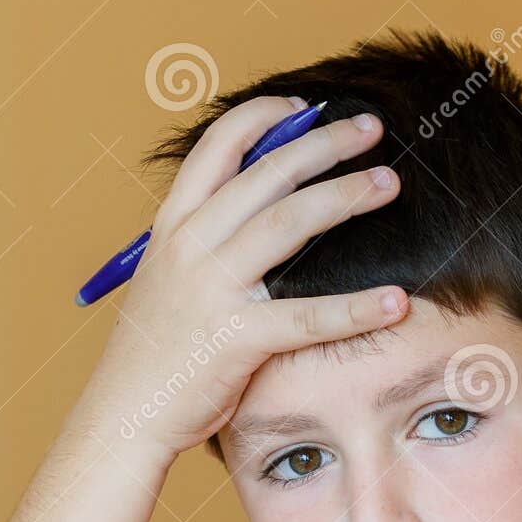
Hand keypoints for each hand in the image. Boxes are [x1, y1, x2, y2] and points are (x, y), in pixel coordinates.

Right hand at [80, 96, 406, 461]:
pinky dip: (356, 308)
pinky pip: (308, 317)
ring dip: (345, 197)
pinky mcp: (237, 339)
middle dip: (324, 145)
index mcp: (173, 226)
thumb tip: (257, 212)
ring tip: (388, 185)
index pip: (218, 147)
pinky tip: (395, 300)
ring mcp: (213, 289)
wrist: (126, 413)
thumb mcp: (168, 279)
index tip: (306, 109)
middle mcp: (191, 246)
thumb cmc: (156, 351)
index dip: (265, 118)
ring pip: (289, 223)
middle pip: (267, 175)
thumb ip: (204, 242)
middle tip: (371, 131)